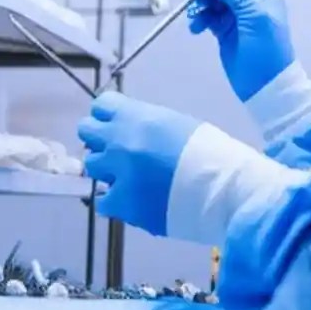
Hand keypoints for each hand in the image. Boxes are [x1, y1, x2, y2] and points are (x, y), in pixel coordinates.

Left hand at [77, 92, 199, 235]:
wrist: (224, 190)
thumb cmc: (210, 152)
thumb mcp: (175, 124)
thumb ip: (144, 124)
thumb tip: (129, 130)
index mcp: (135, 117)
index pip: (101, 106)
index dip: (107, 115)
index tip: (115, 125)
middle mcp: (119, 141)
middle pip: (86, 131)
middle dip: (99, 139)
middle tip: (117, 151)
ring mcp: (117, 173)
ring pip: (92, 166)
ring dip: (107, 170)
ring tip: (128, 177)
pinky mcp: (122, 203)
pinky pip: (101, 200)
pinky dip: (113, 200)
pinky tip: (129, 200)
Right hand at [185, 0, 294, 101]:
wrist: (265, 84)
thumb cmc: (267, 48)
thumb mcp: (254, 15)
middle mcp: (249, 3)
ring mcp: (235, 18)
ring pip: (212, 2)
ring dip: (200, 6)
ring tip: (194, 18)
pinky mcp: (224, 31)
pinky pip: (207, 18)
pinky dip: (200, 20)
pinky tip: (196, 28)